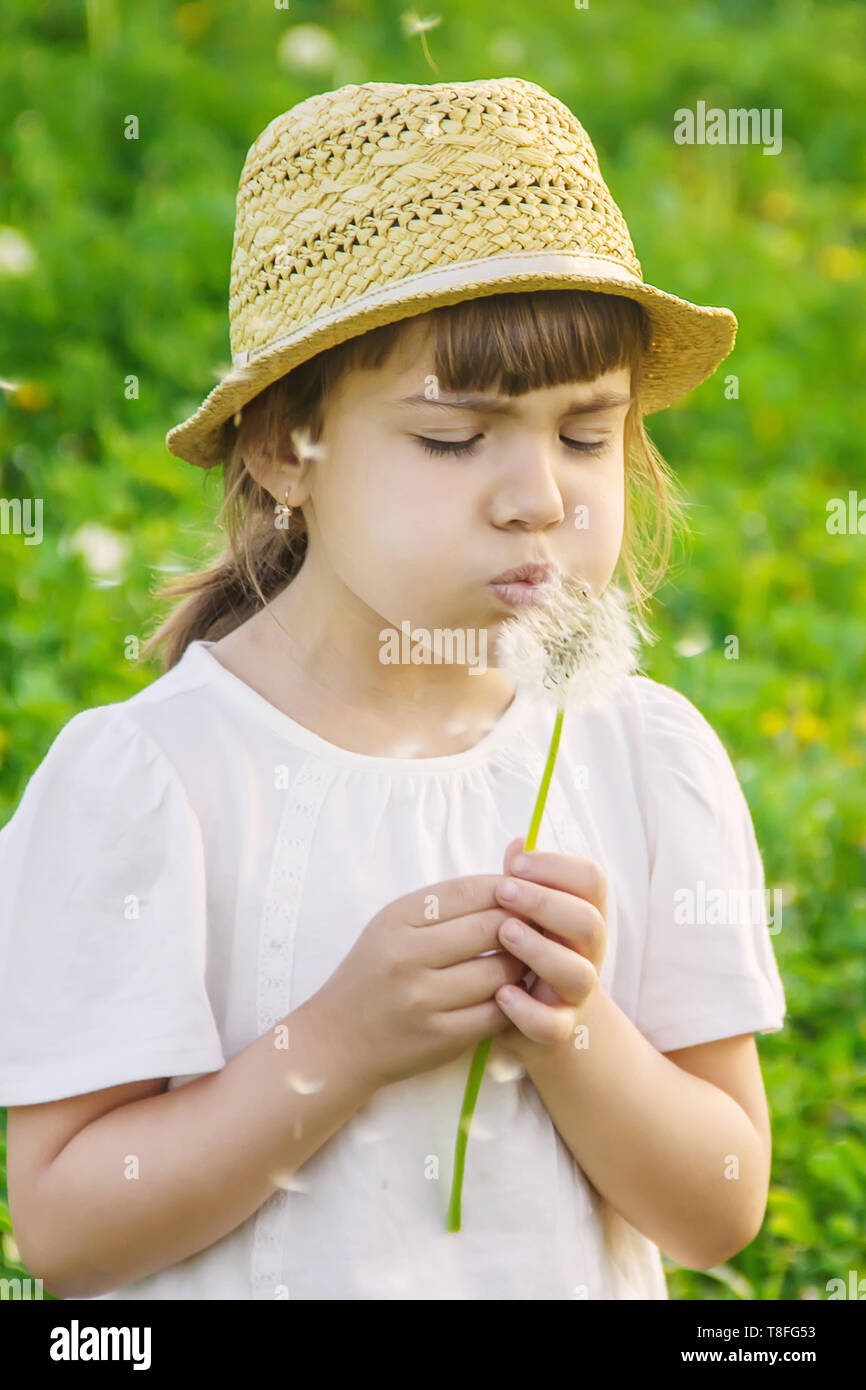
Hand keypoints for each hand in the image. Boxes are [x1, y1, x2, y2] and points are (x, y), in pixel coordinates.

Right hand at [315, 871, 527, 1090]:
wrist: (338, 1040)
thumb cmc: (376, 973)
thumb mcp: (396, 925)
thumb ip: (450, 901)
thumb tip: (515, 864)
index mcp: (398, 919)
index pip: (470, 891)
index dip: (507, 890)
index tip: (524, 895)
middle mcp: (407, 956)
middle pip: (492, 928)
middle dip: (523, 925)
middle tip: (536, 928)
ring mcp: (424, 999)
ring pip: (501, 971)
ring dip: (522, 965)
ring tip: (524, 960)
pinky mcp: (441, 1037)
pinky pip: (498, 1012)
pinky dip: (513, 1001)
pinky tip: (512, 994)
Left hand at [491, 837, 607, 1051]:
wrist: (542, 1026)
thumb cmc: (529, 955)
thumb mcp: (528, 916)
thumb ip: (523, 882)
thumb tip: (517, 842)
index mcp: (582, 916)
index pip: (592, 880)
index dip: (558, 866)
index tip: (516, 863)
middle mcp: (588, 953)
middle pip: (589, 922)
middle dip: (546, 902)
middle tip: (504, 890)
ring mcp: (576, 994)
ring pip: (578, 973)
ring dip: (541, 950)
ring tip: (505, 934)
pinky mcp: (558, 1030)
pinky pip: (552, 1024)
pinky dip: (528, 1010)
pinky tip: (502, 994)